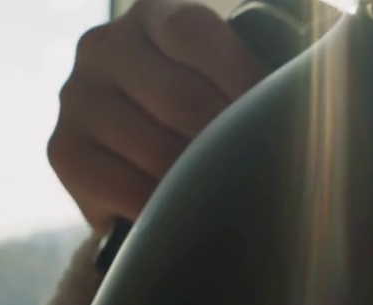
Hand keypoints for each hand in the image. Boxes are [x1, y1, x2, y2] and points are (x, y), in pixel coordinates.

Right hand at [48, 0, 269, 232]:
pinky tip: (192, 215)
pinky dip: (166, 207)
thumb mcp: (239, 82)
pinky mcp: (64, 149)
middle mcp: (105, 46)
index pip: (194, 33)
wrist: (158, 170)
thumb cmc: (216, 116)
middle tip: (266, 174)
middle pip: (180, 99)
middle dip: (229, 142)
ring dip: (202, 182)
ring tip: (236, 198)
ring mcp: (77, 96)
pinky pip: (125, 187)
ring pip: (157, 150)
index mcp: (155, 15)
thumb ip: (266, 76)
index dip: (241, 78)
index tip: (278, 118)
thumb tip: (308, 92)